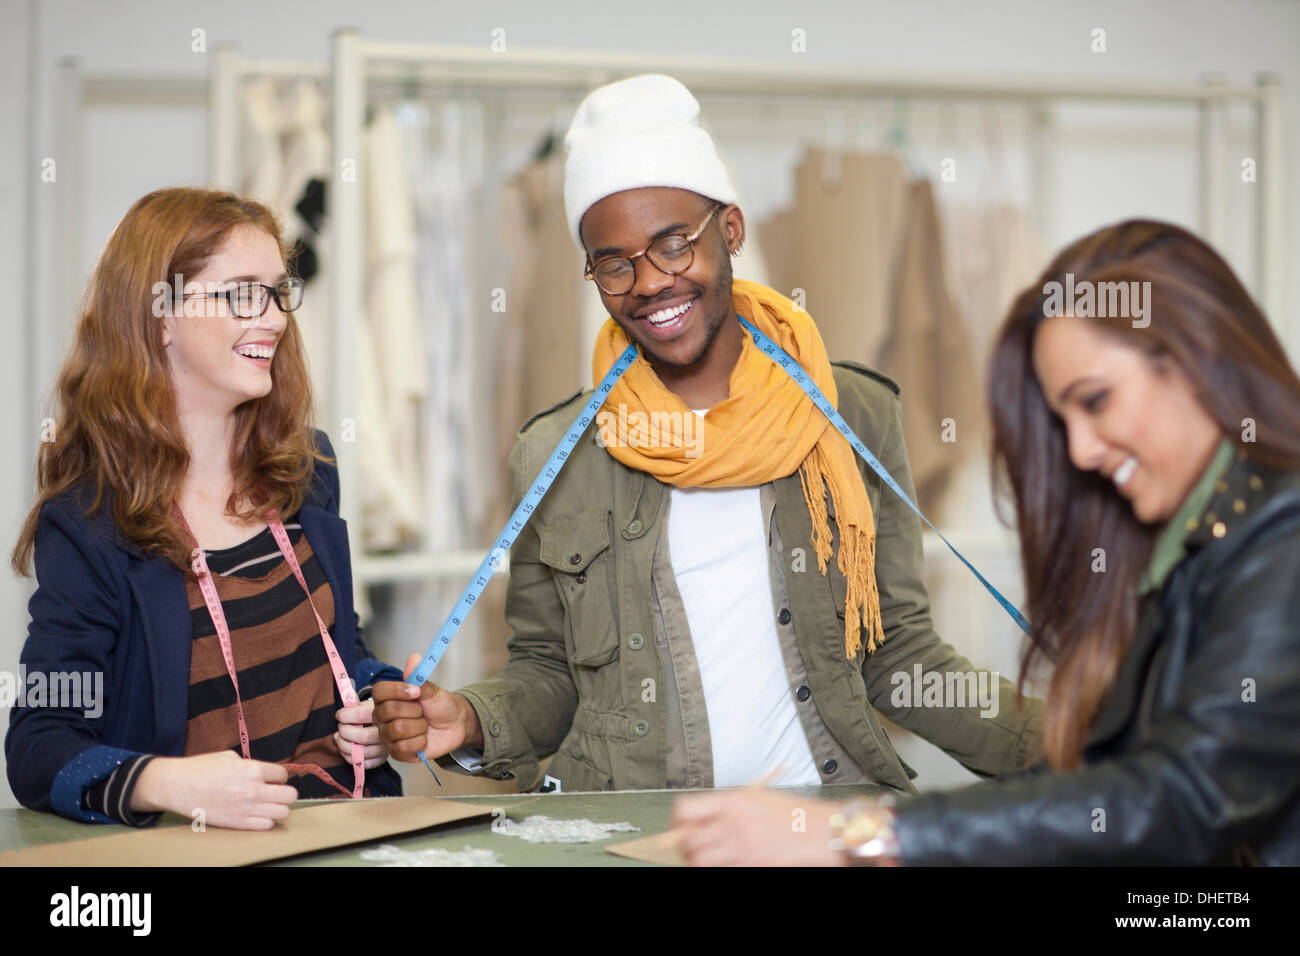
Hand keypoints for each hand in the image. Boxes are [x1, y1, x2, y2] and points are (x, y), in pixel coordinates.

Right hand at [130, 751, 297, 829]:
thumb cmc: (201, 768)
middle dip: (284, 793)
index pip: (283, 775)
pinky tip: (255, 815)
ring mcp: (247, 808)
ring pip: (282, 813)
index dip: (279, 777)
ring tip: (266, 805)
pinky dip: (265, 821)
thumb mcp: (230, 757)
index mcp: (253, 769)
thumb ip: (250, 765)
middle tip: (274, 793)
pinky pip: (266, 826)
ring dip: (277, 808)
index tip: (272, 779)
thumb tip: (264, 772)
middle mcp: (254, 789)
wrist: (177, 785)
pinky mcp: (237, 823)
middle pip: (290, 796)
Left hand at [334, 699, 388, 769]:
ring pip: (362, 752)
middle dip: (345, 733)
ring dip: (344, 746)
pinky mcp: (383, 758)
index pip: (361, 716)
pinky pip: (365, 764)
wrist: (392, 722)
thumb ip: (356, 701)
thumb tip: (345, 693)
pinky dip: (351, 758)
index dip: (345, 716)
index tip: (339, 715)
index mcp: (384, 713)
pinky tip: (347, 749)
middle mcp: (388, 731)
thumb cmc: (375, 712)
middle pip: (362, 737)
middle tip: (340, 728)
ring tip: (339, 738)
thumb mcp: (369, 702)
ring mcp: (386, 746)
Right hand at [371, 653, 483, 762]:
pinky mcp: (397, 752)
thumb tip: (414, 658)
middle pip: (389, 711)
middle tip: (423, 711)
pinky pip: (403, 747)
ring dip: (419, 727)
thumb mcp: (432, 690)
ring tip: (424, 725)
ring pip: (398, 729)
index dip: (398, 691)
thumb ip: (419, 677)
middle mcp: (383, 717)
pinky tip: (423, 739)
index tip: (417, 692)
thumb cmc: (440, 705)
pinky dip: (420, 742)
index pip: (379, 691)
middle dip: (415, 710)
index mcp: (387, 698)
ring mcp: (388, 736)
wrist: (456, 724)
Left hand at [670, 791, 847, 865]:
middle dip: (684, 845)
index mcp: (733, 801)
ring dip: (697, 861)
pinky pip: (722, 871)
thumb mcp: (756, 798)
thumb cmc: (792, 814)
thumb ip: (726, 809)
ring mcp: (742, 848)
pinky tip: (728, 862)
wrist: (821, 831)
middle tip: (691, 846)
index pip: (686, 810)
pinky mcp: (752, 865)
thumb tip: (696, 822)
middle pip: (687, 839)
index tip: (681, 825)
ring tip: (708, 857)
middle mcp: (733, 824)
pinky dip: (718, 868)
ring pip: (699, 861)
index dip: (678, 820)